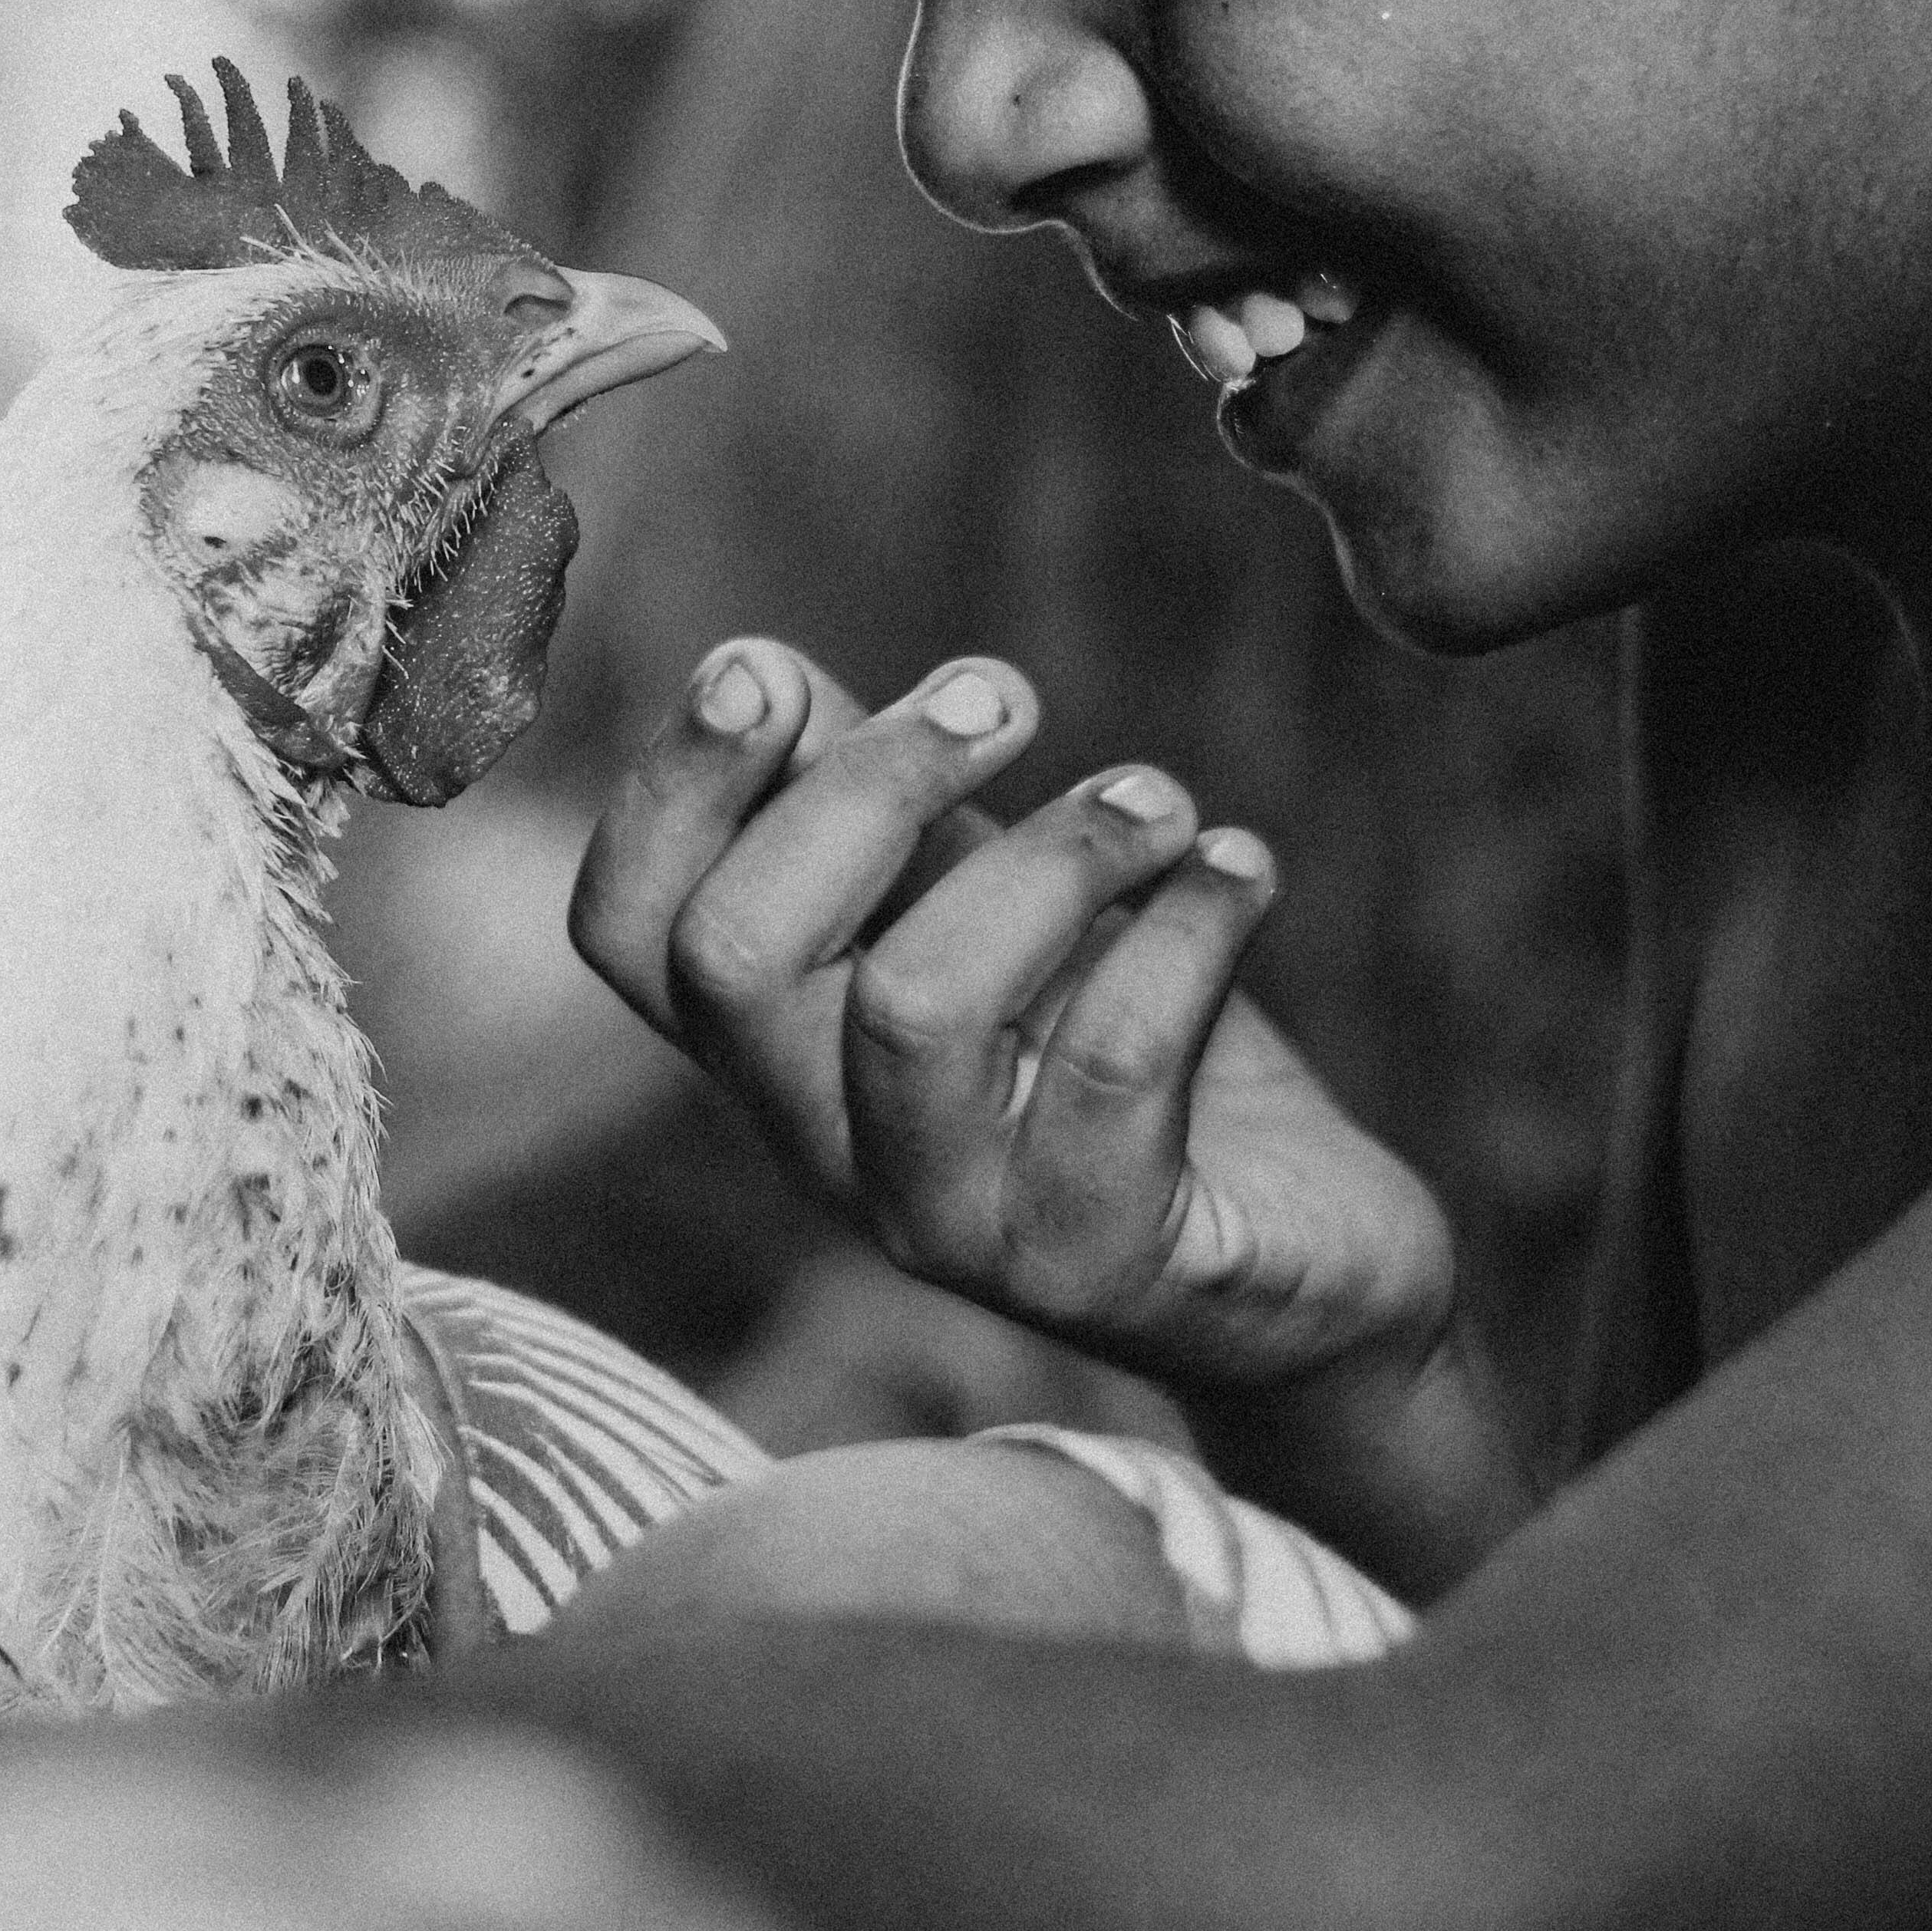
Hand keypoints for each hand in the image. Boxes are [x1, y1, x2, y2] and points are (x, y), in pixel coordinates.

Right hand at [570, 638, 1458, 1413]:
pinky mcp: (1095, 1261)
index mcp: (777, 1046)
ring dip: (1053, 853)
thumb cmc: (1118, 1046)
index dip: (669, 786)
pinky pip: (1113, 1062)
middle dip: (868, 781)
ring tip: (1157, 801)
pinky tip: (1243, 871)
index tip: (769, 669)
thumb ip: (870, 799)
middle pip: (736, 954)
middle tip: (1003, 698)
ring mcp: (949, 1220)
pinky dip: (1190, 925)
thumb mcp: (981, 902)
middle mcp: (826, 1146)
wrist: (1305, 1253)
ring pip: (915, 1006)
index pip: (626, 932)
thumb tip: (758, 673)